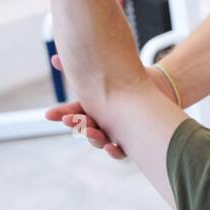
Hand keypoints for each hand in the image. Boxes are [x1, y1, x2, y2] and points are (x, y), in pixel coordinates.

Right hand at [43, 53, 181, 158]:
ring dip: (93, 138)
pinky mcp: (131, 141)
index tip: (50, 114)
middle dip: (76, 125)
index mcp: (92, 108)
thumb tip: (55, 58)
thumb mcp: (104, 72)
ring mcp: (115, 133)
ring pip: (99, 141)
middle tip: (70, 121)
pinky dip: (114, 151)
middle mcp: (101, 123)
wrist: (159, 88)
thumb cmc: (129, 82)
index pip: (72, 112)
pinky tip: (111, 147)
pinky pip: (120, 152)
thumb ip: (83, 67)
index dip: (61, 114)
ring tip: (89, 131)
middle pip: (84, 127)